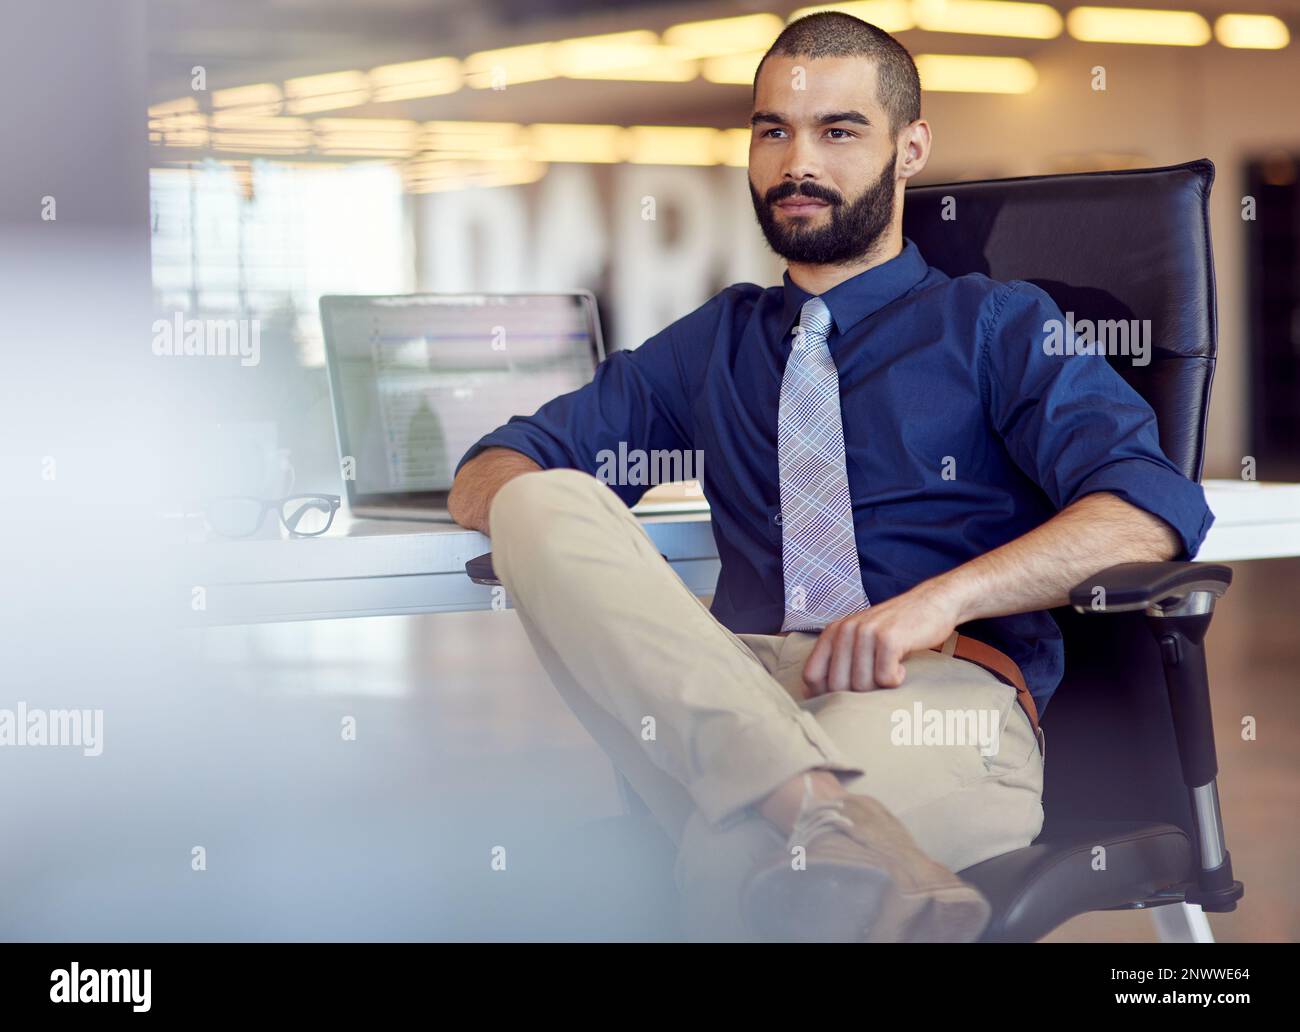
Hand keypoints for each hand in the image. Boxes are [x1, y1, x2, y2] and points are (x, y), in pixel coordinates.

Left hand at [802, 583, 964, 695]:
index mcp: (833, 632)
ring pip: (861, 685)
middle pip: (837, 685)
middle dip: (857, 694)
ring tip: (889, 670)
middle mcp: (845, 630)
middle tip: (876, 683)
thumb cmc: (895, 630)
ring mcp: (866, 632)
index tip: (844, 699)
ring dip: (879, 687)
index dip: (824, 694)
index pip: (811, 675)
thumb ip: (840, 660)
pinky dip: (895, 680)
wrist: (932, 602)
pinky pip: (884, 678)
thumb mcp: (860, 640)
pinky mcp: (888, 638)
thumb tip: (819, 699)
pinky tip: (901, 667)